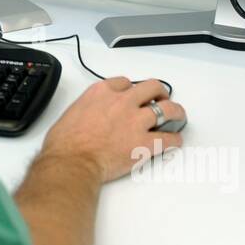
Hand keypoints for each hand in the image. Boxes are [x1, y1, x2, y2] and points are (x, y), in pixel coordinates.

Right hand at [39, 77, 184, 183]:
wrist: (72, 162)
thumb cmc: (65, 142)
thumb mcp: (72, 111)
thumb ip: (88, 107)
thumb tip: (92, 114)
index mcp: (102, 92)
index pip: (125, 82)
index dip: (131, 90)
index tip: (133, 96)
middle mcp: (122, 102)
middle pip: (151, 87)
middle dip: (159, 93)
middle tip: (161, 100)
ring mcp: (136, 121)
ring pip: (167, 109)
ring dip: (176, 112)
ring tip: (178, 116)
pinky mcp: (144, 143)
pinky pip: (168, 138)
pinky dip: (174, 140)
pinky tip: (174, 141)